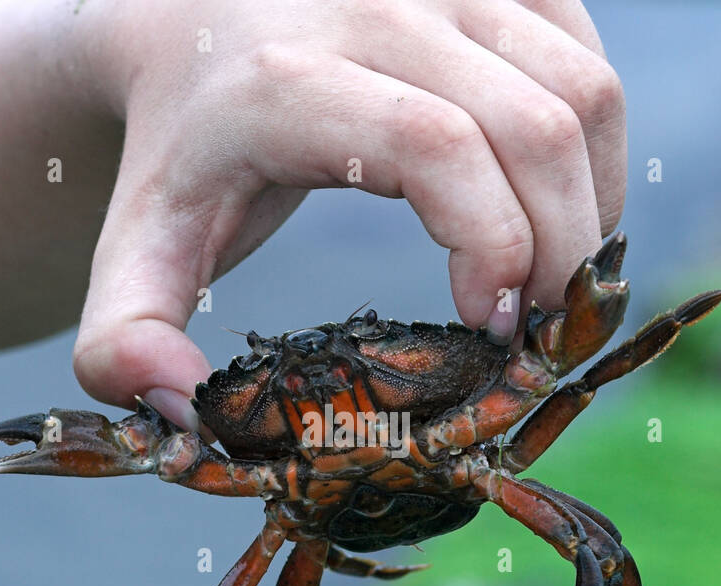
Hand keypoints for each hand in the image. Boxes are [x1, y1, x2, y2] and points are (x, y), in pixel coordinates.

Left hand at [73, 0, 625, 429]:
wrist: (187, 15)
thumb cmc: (182, 149)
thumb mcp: (138, 245)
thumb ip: (124, 339)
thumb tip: (176, 409)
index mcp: (288, 79)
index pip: (439, 149)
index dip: (493, 245)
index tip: (490, 327)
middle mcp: (375, 1)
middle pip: (535, 127)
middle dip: (562, 250)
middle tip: (540, 328)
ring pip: (583, 92)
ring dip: (593, 204)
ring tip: (555, 277)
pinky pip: (589, 60)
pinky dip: (596, 149)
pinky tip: (556, 207)